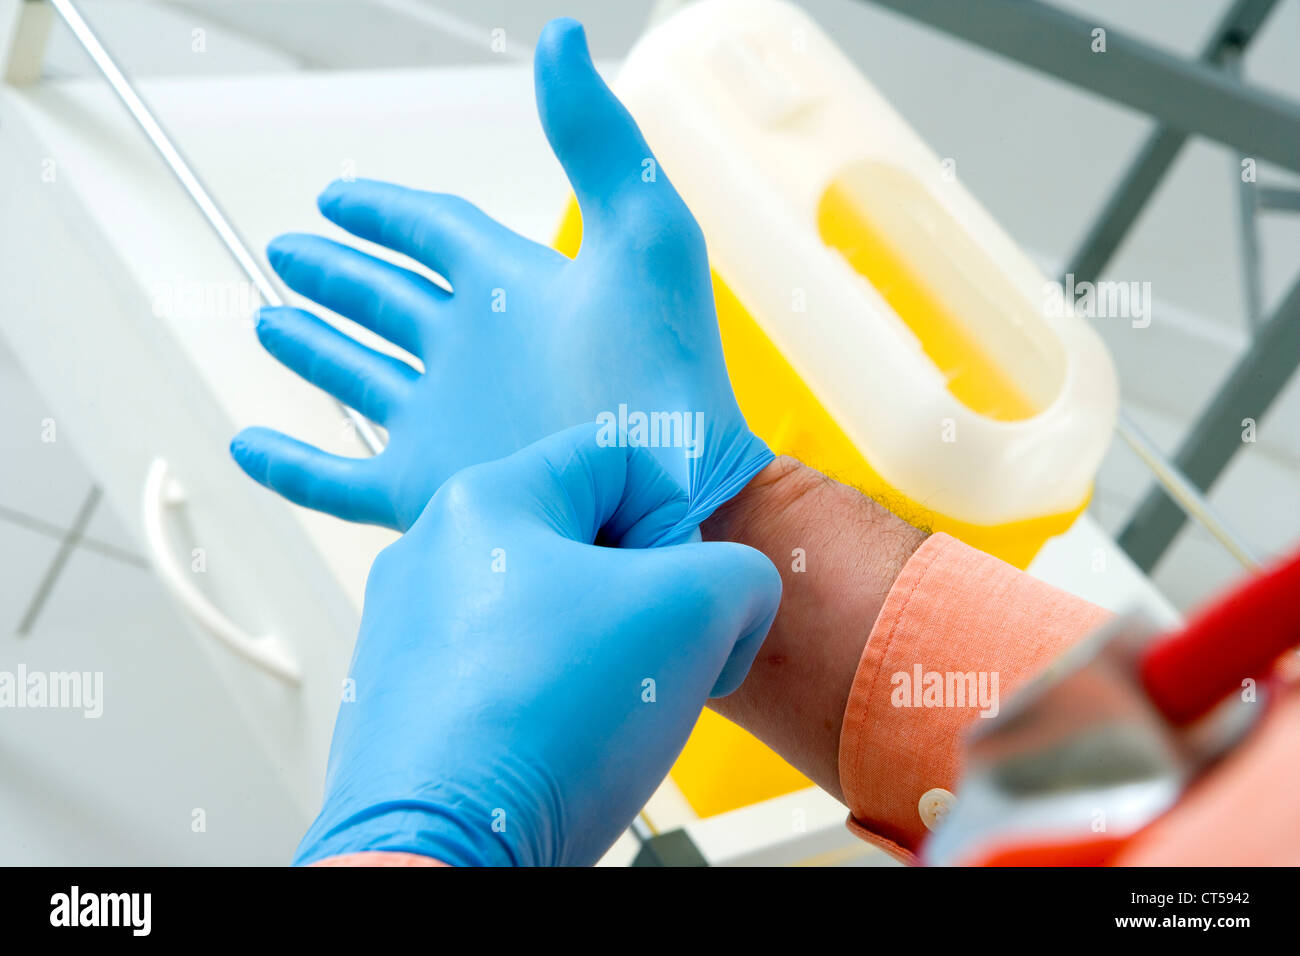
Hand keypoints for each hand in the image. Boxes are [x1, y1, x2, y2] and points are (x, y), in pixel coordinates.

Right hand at [231, 17, 771, 540]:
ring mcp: (450, 425)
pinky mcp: (430, 490)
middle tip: (286, 250)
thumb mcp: (641, 235)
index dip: (386, 212)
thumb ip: (596, 139)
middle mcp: (476, 354)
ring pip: (361, 378)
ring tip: (267, 321)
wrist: (676, 494)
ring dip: (314, 349)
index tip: (335, 196)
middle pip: (391, 302)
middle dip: (338, 275)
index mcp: (514, 289)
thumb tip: (562, 37)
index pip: (436, 236)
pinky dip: (293, 468)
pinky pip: (341, 480)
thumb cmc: (672, 372)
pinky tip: (250, 446)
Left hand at [294, 424, 781, 866]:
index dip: (681, 517)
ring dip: (607, 649)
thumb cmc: (544, 726)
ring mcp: (410, 629)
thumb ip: (740, 571)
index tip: (685, 590)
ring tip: (611, 712)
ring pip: (550, 607)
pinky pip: (508, 670)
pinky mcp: (406, 700)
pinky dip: (554, 698)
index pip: (624, 456)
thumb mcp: (695, 613)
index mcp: (487, 498)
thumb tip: (733, 593)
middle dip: (648, 594)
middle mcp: (432, 552)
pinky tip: (565, 745)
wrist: (443, 855)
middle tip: (663, 656)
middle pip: (586, 534)